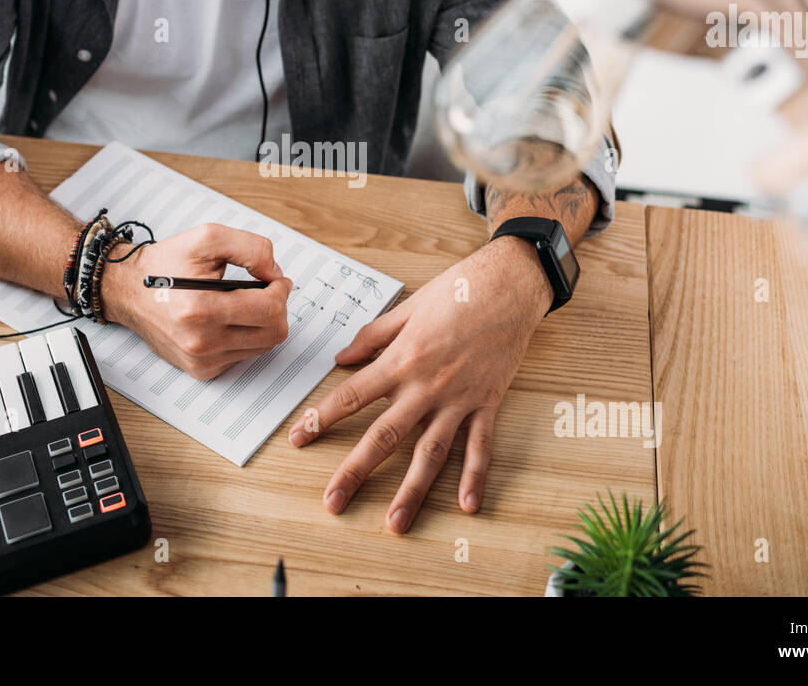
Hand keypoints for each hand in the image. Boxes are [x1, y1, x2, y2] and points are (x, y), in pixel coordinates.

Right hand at [102, 223, 292, 379]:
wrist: (130, 291)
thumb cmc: (165, 264)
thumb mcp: (207, 238)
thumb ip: (251, 249)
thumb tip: (275, 274)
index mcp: (199, 308)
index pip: (269, 310)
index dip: (281, 290)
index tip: (275, 279)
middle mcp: (200, 341)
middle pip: (274, 333)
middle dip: (277, 307)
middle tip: (267, 290)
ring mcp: (201, 360)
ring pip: (263, 346)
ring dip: (263, 322)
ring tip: (245, 302)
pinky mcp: (202, 370)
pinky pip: (244, 355)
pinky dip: (245, 335)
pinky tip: (229, 318)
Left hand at [288, 237, 551, 532]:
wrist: (510, 285)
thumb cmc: (458, 291)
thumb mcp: (408, 308)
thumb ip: (373, 336)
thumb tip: (342, 358)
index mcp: (402, 359)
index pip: (352, 396)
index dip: (321, 418)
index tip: (297, 438)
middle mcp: (427, 385)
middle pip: (385, 436)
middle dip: (356, 471)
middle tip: (333, 502)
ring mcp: (459, 399)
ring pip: (431, 453)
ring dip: (412, 491)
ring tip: (395, 523)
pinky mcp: (487, 403)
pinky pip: (480, 447)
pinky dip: (475, 477)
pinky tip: (466, 506)